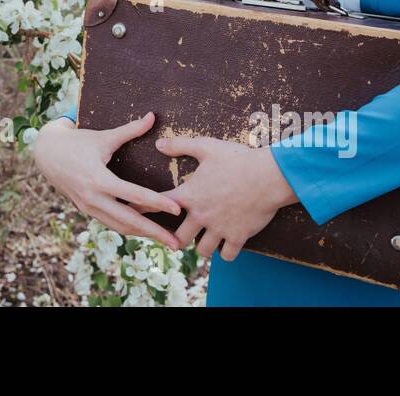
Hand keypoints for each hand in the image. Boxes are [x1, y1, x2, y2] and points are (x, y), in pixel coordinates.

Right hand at [33, 111, 183, 249]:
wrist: (46, 153)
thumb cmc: (76, 142)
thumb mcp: (102, 137)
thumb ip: (129, 130)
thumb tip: (153, 116)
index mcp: (98, 180)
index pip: (135, 196)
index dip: (158, 203)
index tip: (178, 210)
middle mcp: (93, 198)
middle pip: (129, 221)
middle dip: (153, 233)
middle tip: (176, 243)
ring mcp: (88, 207)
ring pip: (119, 226)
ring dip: (142, 234)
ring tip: (164, 240)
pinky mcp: (86, 210)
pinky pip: (110, 223)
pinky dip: (128, 228)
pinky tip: (143, 230)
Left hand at [156, 136, 298, 260]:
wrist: (269, 175)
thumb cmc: (237, 159)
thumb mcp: (207, 146)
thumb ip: (180, 146)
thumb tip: (159, 144)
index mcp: (190, 194)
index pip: (157, 204)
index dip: (142, 209)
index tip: (131, 214)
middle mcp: (201, 215)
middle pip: (179, 238)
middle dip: (176, 237)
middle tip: (179, 234)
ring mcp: (220, 228)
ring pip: (203, 250)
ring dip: (202, 246)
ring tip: (203, 241)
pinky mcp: (238, 236)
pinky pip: (227, 255)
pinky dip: (226, 252)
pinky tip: (226, 246)